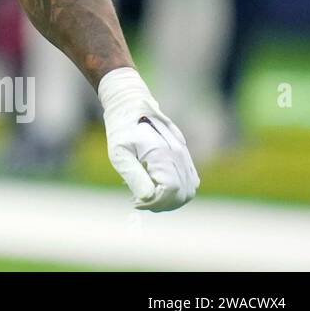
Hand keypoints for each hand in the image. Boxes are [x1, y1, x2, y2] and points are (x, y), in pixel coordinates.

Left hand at [99, 68, 199, 211]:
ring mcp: (185, 155)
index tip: (135, 201)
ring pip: (189, 191)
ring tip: (147, 194)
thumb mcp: (118, 153)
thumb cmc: (121, 129)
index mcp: (163, 153)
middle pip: (182, 195)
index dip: (154, 203)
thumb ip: (134, 176)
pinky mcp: (186, 156)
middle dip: (161, 205)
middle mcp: (179, 154)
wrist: (130, 106)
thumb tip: (147, 199)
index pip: (170, 191)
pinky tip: (157, 187)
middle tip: (139, 200)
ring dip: (170, 200)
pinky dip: (177, 192)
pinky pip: (191, 182)